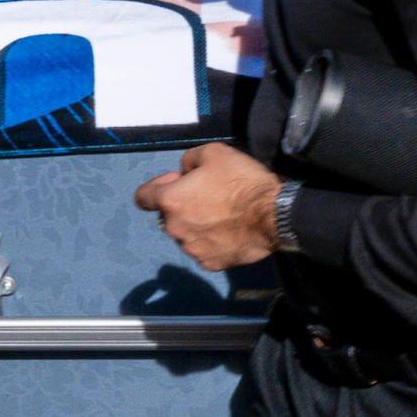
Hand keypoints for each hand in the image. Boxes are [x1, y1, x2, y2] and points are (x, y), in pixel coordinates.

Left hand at [136, 142, 284, 271]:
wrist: (274, 216)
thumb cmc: (242, 181)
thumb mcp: (214, 152)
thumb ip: (189, 160)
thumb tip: (184, 172)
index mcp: (171, 201)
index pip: (142, 197)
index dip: (157, 186)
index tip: (178, 182)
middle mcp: (175, 228)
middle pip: (169, 216)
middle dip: (183, 206)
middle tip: (209, 197)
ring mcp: (192, 249)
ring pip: (186, 235)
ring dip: (196, 225)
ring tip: (223, 216)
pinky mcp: (210, 264)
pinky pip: (204, 250)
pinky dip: (212, 242)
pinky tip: (230, 233)